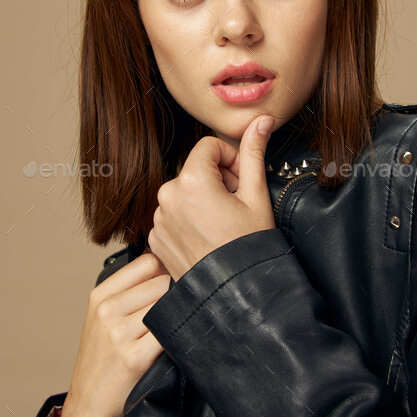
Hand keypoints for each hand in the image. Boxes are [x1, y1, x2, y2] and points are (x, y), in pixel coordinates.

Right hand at [60, 250, 169, 416]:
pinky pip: (168, 333)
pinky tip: (178, 345)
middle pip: (162, 281)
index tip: (178, 282)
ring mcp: (118, 333)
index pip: (147, 262)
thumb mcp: (105, 320)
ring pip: (167, 304)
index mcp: (100, 295)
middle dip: (176, 294)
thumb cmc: (104, 363)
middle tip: (181, 311)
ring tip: (178, 329)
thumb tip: (172, 267)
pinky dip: (178, 336)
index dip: (167, 270)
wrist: (89, 409)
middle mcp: (107, 310)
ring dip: (179, 315)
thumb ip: (132, 293)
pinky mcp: (133, 357)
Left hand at [147, 114, 275, 281]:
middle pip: (196, 169)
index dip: (231, 161)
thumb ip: (254, 153)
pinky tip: (208, 238)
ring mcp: (158, 219)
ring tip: (223, 226)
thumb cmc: (249, 248)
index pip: (209, 147)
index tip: (243, 183)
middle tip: (237, 207)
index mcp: (190, 181)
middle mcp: (167, 197)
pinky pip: (172, 216)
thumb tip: (261, 121)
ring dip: (203, 201)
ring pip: (184, 193)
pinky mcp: (155, 239)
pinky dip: (189, 221)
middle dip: (218, 181)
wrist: (235, 295)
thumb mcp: (257, 196)